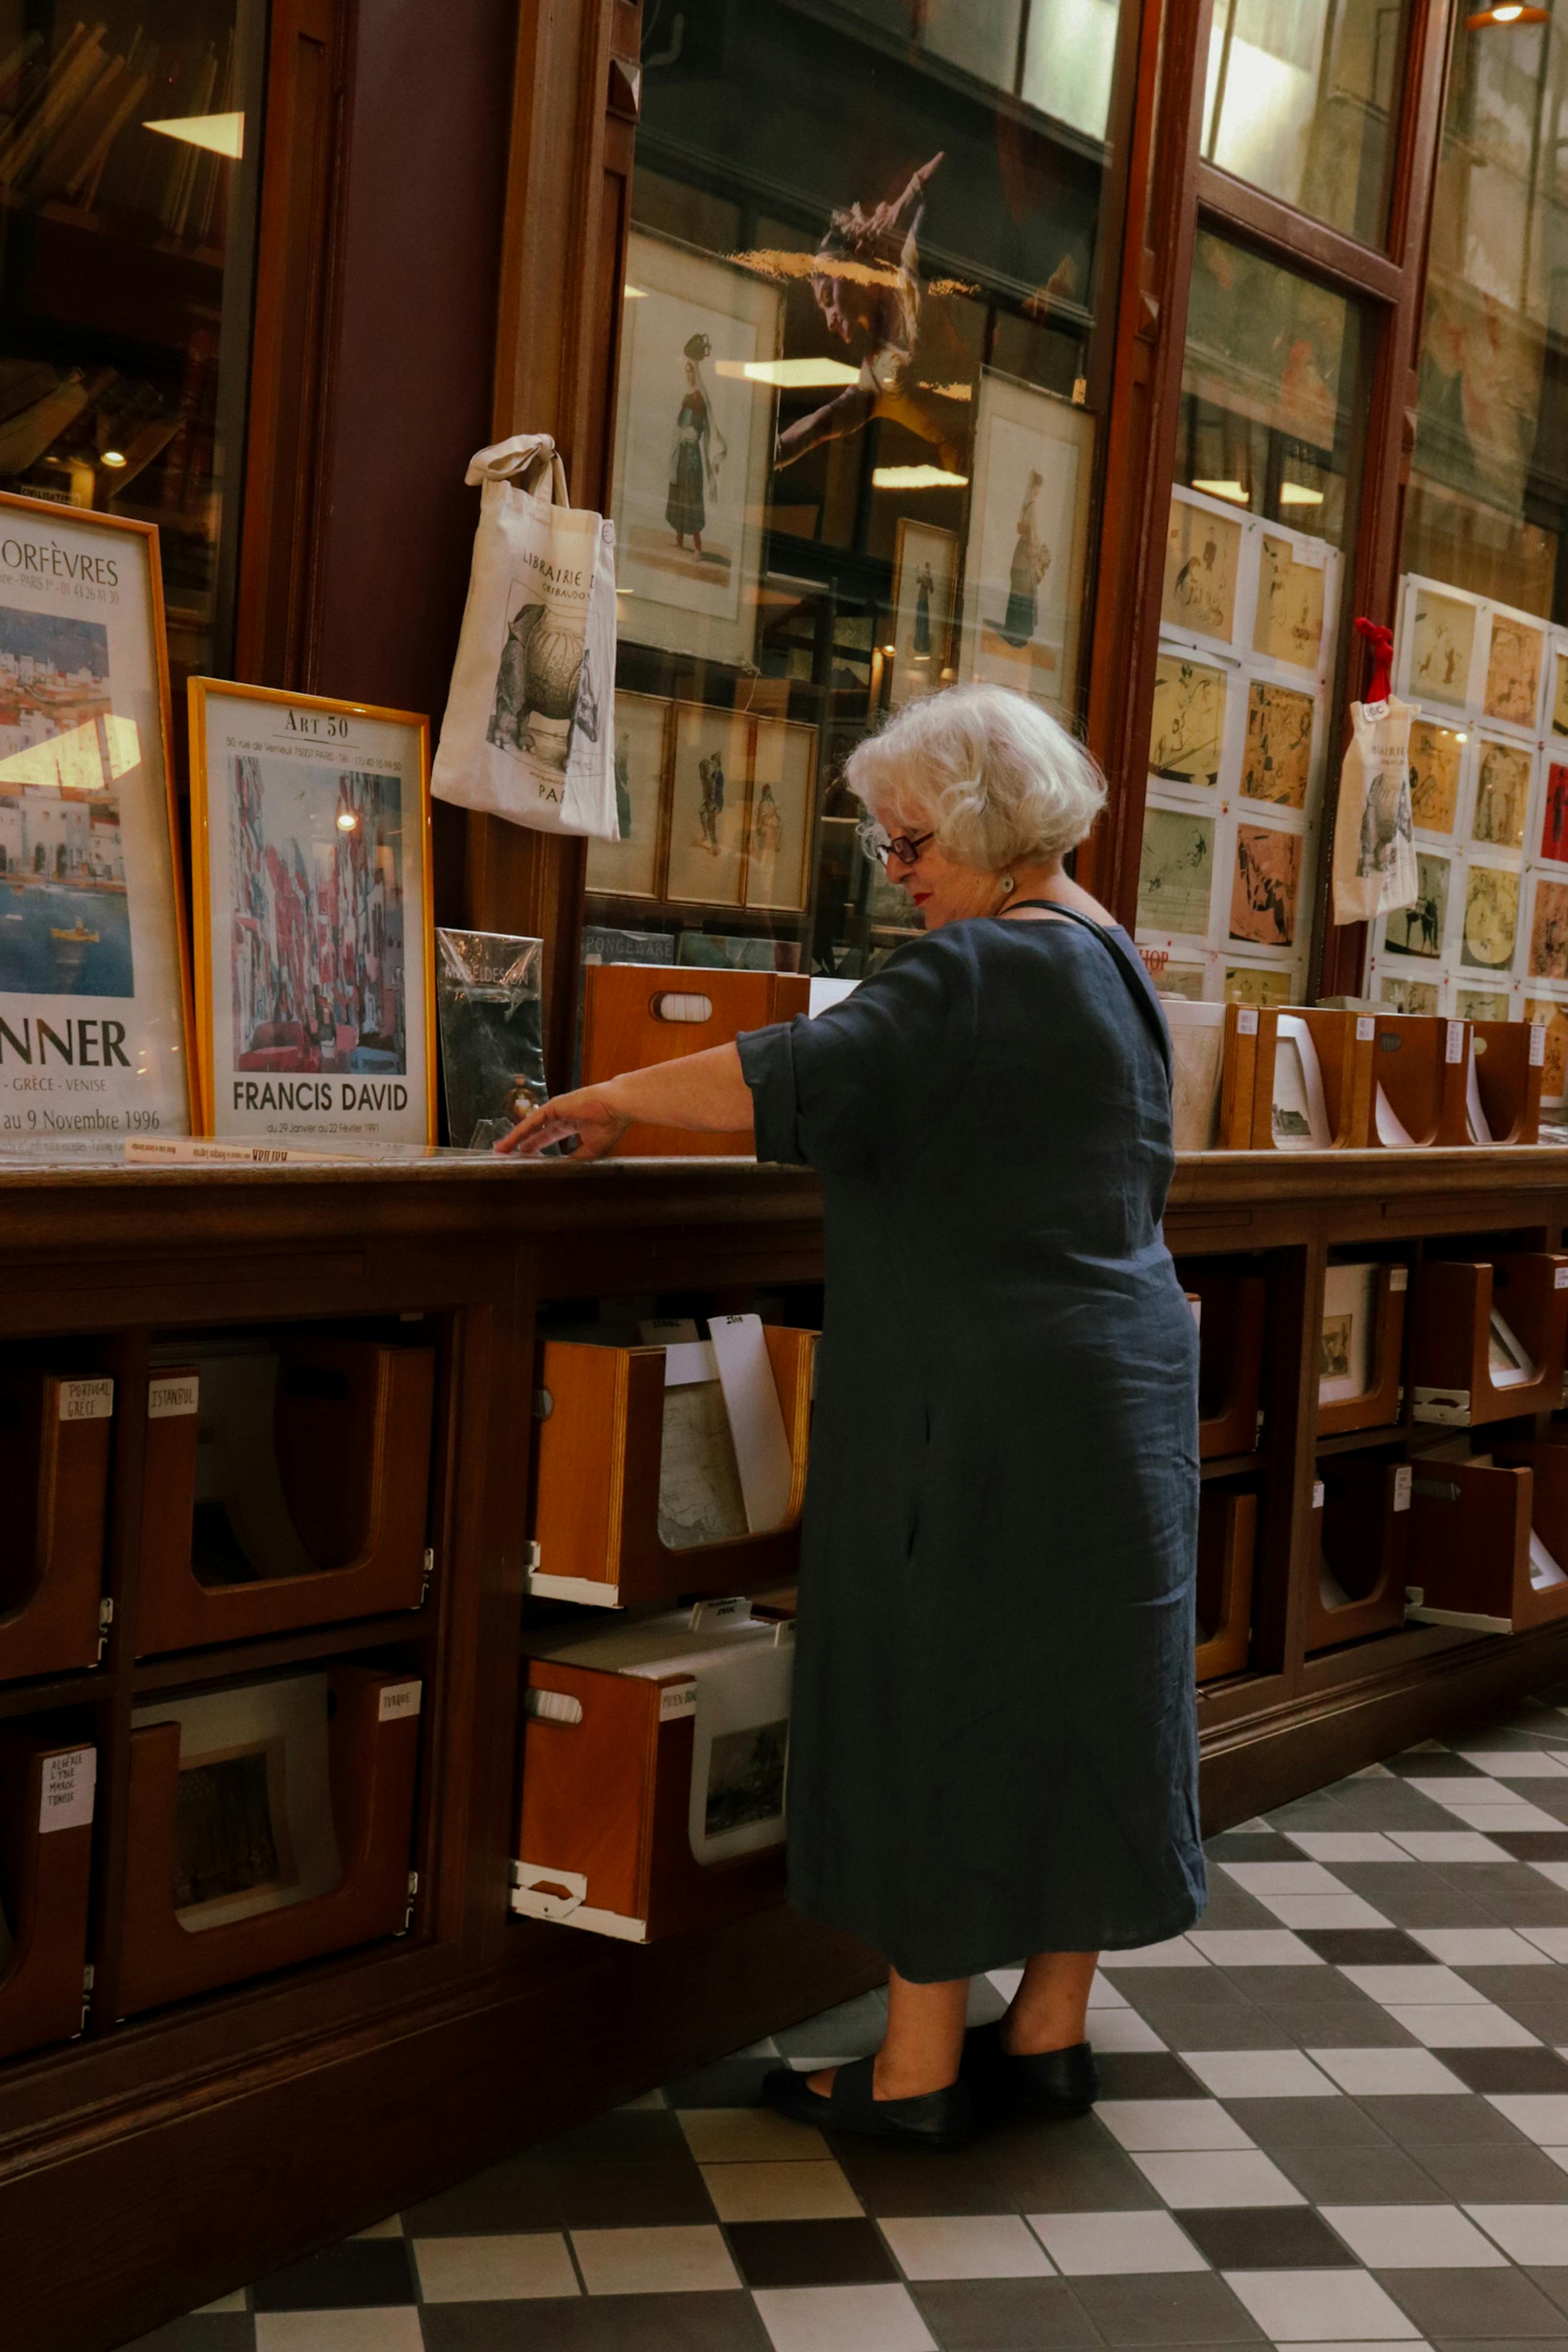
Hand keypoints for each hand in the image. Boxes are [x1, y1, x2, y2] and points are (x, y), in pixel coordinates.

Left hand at [494, 1085, 630, 1160]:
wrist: (617, 1107)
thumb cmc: (610, 1125)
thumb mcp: (591, 1150)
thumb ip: (575, 1160)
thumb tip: (563, 1173)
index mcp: (573, 1124)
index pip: (549, 1136)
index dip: (537, 1146)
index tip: (527, 1157)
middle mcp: (561, 1116)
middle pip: (536, 1132)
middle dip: (522, 1143)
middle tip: (507, 1155)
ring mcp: (556, 1110)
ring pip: (530, 1127)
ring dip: (515, 1138)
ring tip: (500, 1150)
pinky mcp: (553, 1107)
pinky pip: (532, 1122)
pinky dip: (519, 1132)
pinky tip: (509, 1142)